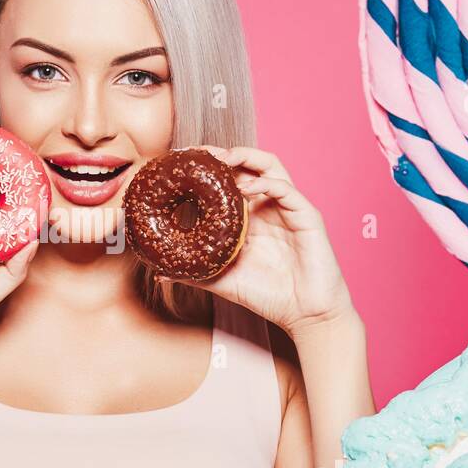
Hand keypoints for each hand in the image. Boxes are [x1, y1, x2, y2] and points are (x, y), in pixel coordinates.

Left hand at [158, 145, 355, 335]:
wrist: (304, 314)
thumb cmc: (267, 295)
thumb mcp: (222, 280)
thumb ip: (194, 273)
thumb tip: (160, 273)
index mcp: (249, 215)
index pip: (228, 180)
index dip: (208, 168)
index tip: (183, 163)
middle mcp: (267, 206)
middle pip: (247, 165)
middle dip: (223, 154)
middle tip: (199, 153)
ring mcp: (287, 208)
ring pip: (270, 166)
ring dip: (246, 156)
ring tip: (222, 158)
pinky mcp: (307, 216)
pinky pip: (286, 189)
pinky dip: (265, 183)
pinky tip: (246, 188)